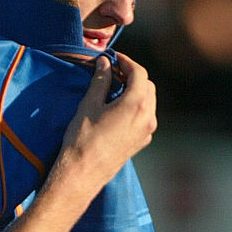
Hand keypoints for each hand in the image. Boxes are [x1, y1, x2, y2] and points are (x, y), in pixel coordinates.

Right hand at [54, 53, 157, 192]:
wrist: (83, 173)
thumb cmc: (83, 138)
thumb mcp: (90, 104)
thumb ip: (101, 81)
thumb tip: (104, 63)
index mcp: (137, 105)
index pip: (139, 73)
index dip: (126, 61)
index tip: (113, 58)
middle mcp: (148, 117)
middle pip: (147, 86)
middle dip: (132, 75)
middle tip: (113, 71)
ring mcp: (147, 131)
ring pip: (148, 101)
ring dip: (135, 91)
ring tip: (114, 88)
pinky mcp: (142, 141)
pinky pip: (145, 116)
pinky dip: (136, 106)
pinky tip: (117, 107)